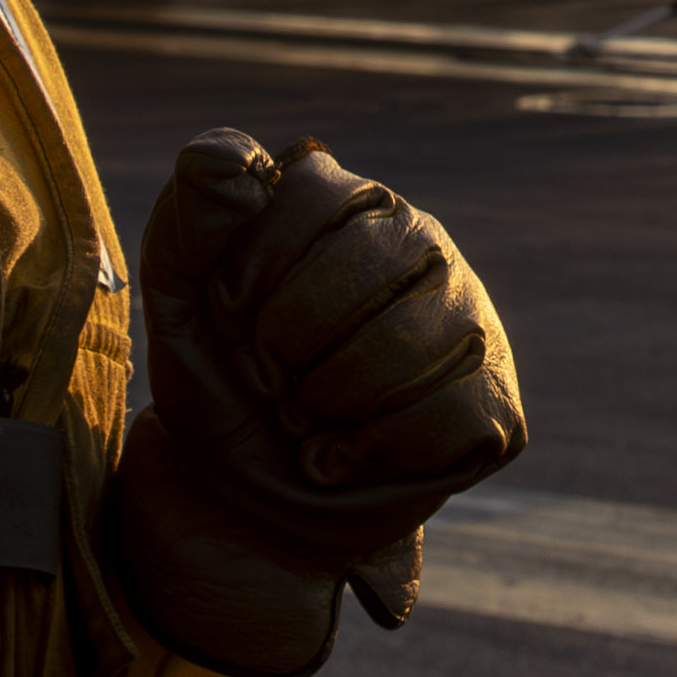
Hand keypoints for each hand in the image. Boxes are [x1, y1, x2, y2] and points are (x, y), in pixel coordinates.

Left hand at [106, 129, 524, 676]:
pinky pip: (445, 412)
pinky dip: (377, 446)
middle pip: (362, 268)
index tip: (233, 323)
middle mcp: (423, 240)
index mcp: (348, 198)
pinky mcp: (497, 404)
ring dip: (330, 399)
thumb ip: (190, 216)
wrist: (252, 508)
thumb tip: (243, 168)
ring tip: (314, 413)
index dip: (249, 280)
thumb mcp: (179, 300)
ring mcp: (471, 320)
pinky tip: (362, 449)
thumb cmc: (222, 387)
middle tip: (273, 379)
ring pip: (408, 341)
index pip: (302, 199)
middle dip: (287, 345)